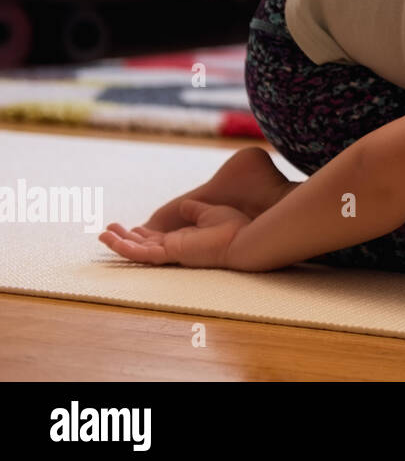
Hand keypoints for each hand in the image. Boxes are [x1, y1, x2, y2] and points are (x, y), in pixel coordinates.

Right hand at [100, 199, 252, 268]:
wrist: (246, 237)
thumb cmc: (234, 227)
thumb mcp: (210, 213)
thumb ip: (195, 211)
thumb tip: (185, 206)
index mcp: (185, 240)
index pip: (158, 239)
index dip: (143, 234)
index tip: (132, 227)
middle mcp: (176, 248)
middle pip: (144, 246)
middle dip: (125, 239)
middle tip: (108, 231)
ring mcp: (173, 252)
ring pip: (139, 252)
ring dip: (120, 244)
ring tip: (102, 236)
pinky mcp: (172, 253)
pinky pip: (143, 254)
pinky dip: (127, 248)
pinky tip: (113, 242)